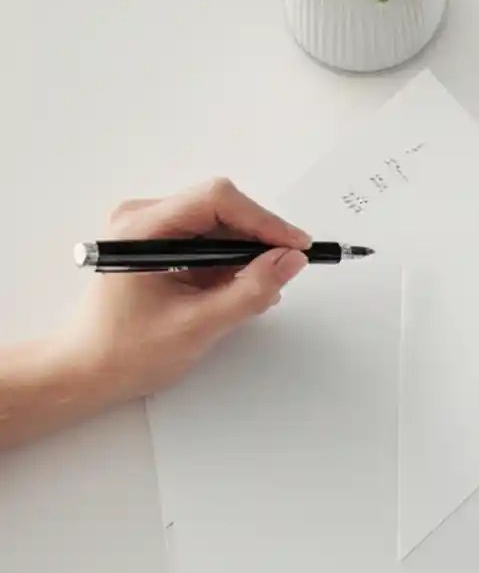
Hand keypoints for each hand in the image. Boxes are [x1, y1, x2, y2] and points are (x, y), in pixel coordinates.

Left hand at [59, 178, 311, 401]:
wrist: (87, 372)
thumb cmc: (127, 353)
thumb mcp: (198, 325)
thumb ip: (250, 291)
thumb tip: (291, 261)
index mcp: (141, 230)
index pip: (216, 200)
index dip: (263, 221)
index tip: (296, 247)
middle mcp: (143, 219)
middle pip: (220, 209)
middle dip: (258, 239)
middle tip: (286, 270)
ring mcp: (150, 231)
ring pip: (218, 226)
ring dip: (246, 254)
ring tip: (259, 291)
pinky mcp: (159, 246)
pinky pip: (208, 241)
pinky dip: (230, 264)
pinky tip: (238, 291)